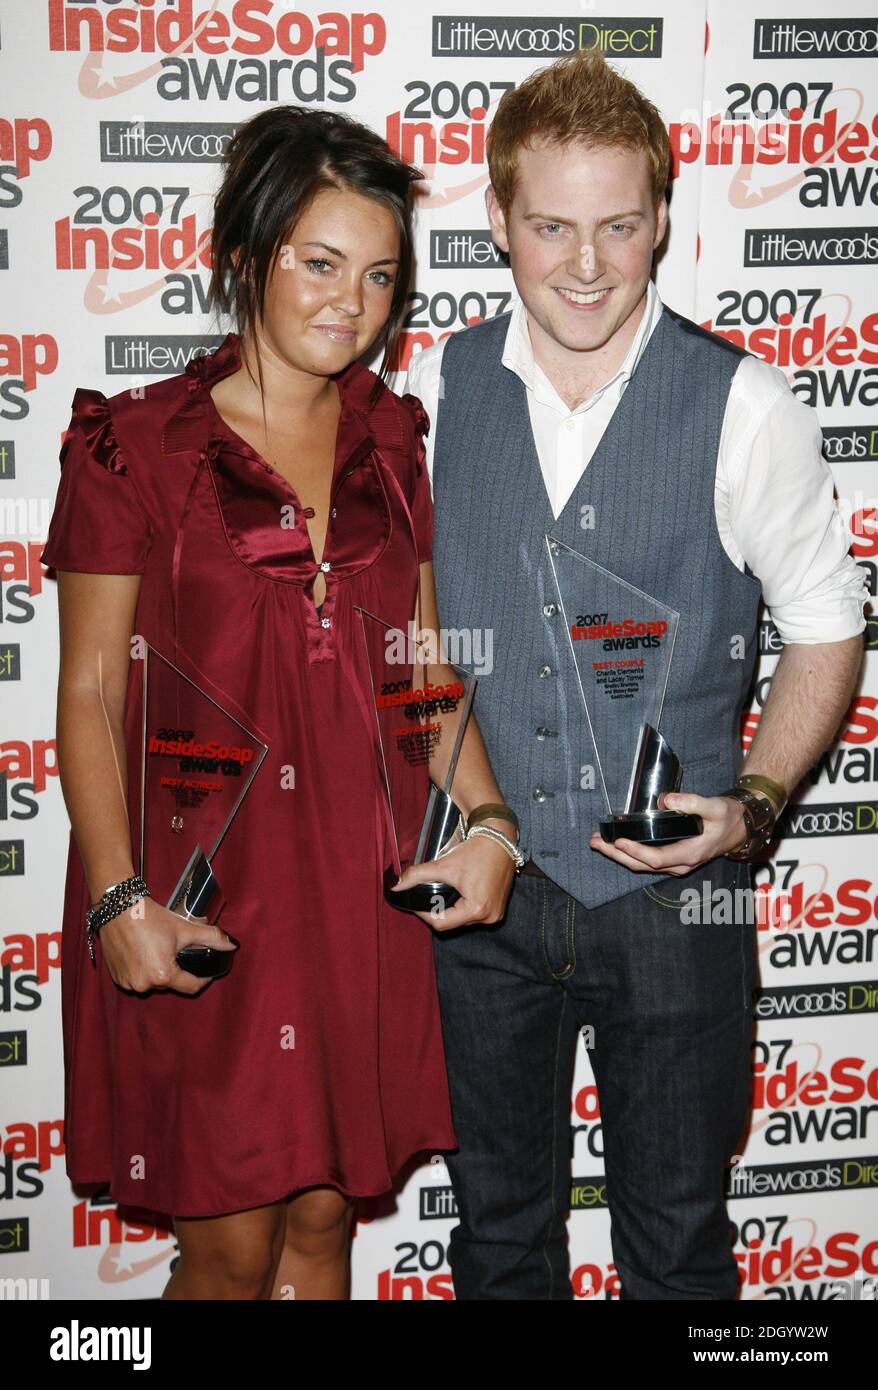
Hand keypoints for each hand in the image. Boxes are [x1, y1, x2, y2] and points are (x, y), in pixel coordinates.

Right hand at [97, 894, 237, 993]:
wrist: (118, 908)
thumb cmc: (150, 918)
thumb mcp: (184, 928)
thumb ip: (211, 937)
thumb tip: (232, 945)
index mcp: (163, 975)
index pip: (191, 987)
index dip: (202, 979)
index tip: (205, 971)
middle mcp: (144, 984)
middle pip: (171, 984)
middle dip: (177, 970)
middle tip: (176, 950)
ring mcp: (128, 982)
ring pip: (153, 982)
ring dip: (158, 971)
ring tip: (158, 950)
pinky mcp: (117, 978)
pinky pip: (137, 979)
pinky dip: (142, 971)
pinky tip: (143, 954)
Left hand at [389, 819, 516, 931]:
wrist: (500, 839)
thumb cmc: (476, 851)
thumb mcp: (445, 865)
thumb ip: (418, 875)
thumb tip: (396, 886)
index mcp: (477, 909)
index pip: (442, 923)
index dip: (425, 915)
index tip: (416, 903)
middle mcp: (489, 916)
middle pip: (453, 923)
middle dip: (438, 911)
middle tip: (427, 896)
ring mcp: (495, 914)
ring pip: (463, 920)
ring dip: (451, 910)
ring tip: (441, 895)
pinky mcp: (498, 908)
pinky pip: (475, 914)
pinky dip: (464, 907)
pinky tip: (457, 895)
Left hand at [588, 791, 748, 874]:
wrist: (740, 827)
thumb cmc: (729, 817)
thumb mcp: (715, 806)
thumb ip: (692, 802)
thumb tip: (665, 799)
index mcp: (691, 853)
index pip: (656, 858)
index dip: (635, 851)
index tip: (617, 841)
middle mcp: (681, 863)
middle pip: (643, 865)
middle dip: (616, 854)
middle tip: (595, 842)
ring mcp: (677, 864)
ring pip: (643, 866)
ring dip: (619, 855)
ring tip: (598, 842)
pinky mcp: (674, 858)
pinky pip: (647, 861)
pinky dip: (630, 854)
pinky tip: (616, 844)